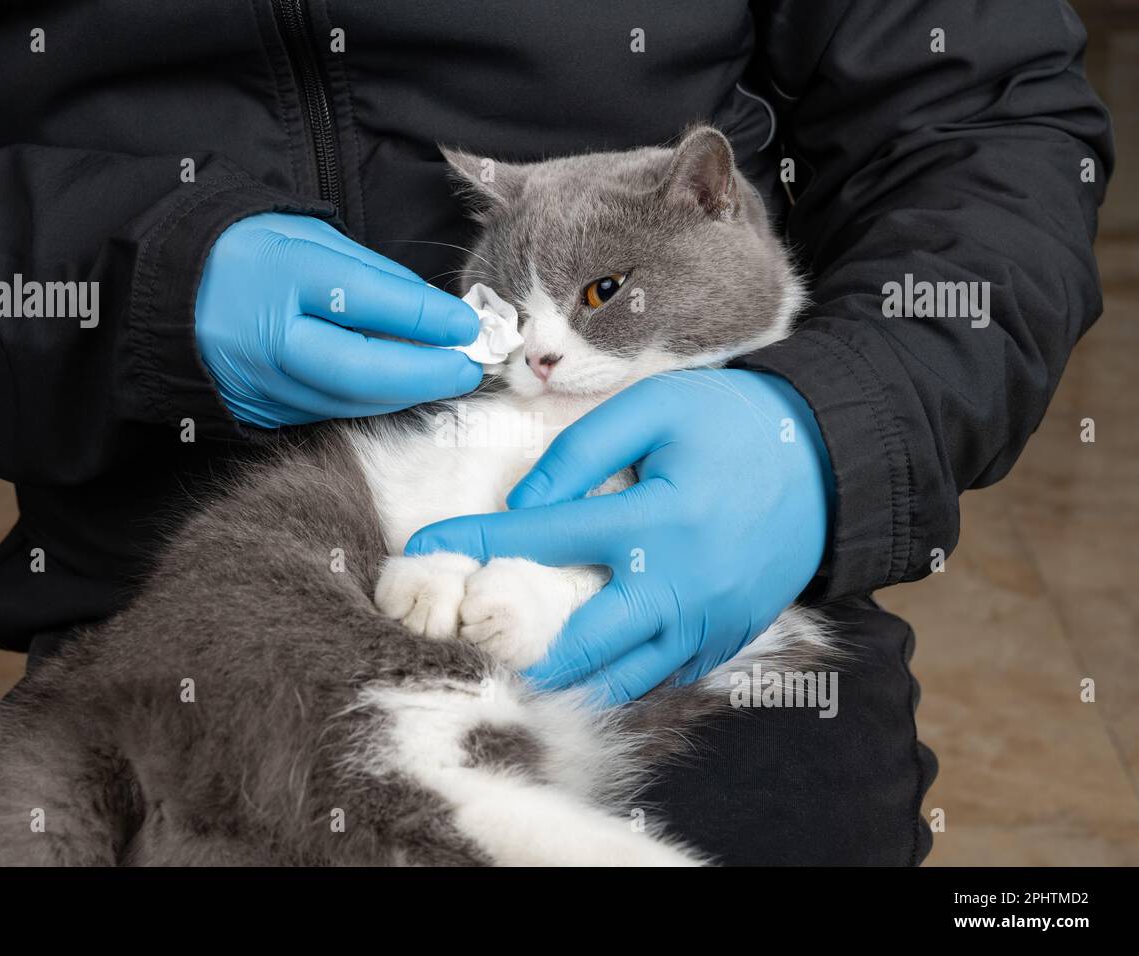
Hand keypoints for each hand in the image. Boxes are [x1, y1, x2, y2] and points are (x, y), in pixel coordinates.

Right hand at [195, 212, 482, 426]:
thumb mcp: (309, 239)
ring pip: (349, 402)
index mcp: (281, 272)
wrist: (167, 289)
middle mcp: (267, 335)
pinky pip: (325, 411)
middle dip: (427, 374)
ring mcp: (259, 382)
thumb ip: (372, 276)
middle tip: (468, 367)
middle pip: (362, 371)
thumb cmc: (247, 252)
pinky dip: (368, 402)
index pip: (369, 300)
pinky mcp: (256, 412)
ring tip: (443, 376)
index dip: (427, 318)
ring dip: (405, 393)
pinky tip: (397, 389)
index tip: (467, 325)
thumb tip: (436, 314)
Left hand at [405, 368, 833, 705]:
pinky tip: (581, 657)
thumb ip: (582, 452)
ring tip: (512, 658)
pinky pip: (659, 677)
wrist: (832, 463)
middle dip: (513, 652)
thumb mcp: (657, 408)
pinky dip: (615, 674)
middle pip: (579, 648)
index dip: (478, 544)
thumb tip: (524, 508)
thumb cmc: (735, 425)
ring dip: (562, 677)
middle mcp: (681, 588)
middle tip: (466, 639)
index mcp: (659, 521)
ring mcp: (708, 626)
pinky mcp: (726, 642)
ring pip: (618, 681)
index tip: (422, 551)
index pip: (544, 540)